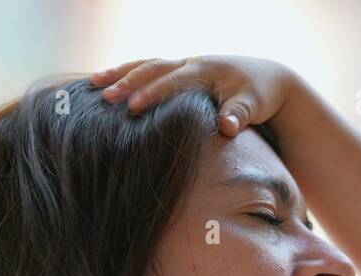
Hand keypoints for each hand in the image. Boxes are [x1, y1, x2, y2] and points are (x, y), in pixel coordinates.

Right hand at [91, 56, 295, 135]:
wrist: (266, 77)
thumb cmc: (259, 95)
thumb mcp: (255, 105)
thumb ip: (239, 115)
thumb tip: (227, 128)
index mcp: (206, 71)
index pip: (174, 82)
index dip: (153, 94)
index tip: (133, 107)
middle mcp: (191, 63)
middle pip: (153, 68)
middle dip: (128, 81)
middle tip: (104, 96)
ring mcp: (184, 64)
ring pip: (147, 64)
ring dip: (121, 72)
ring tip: (93, 83)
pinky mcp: (181, 69)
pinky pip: (150, 67)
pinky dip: (128, 72)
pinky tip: (108, 81)